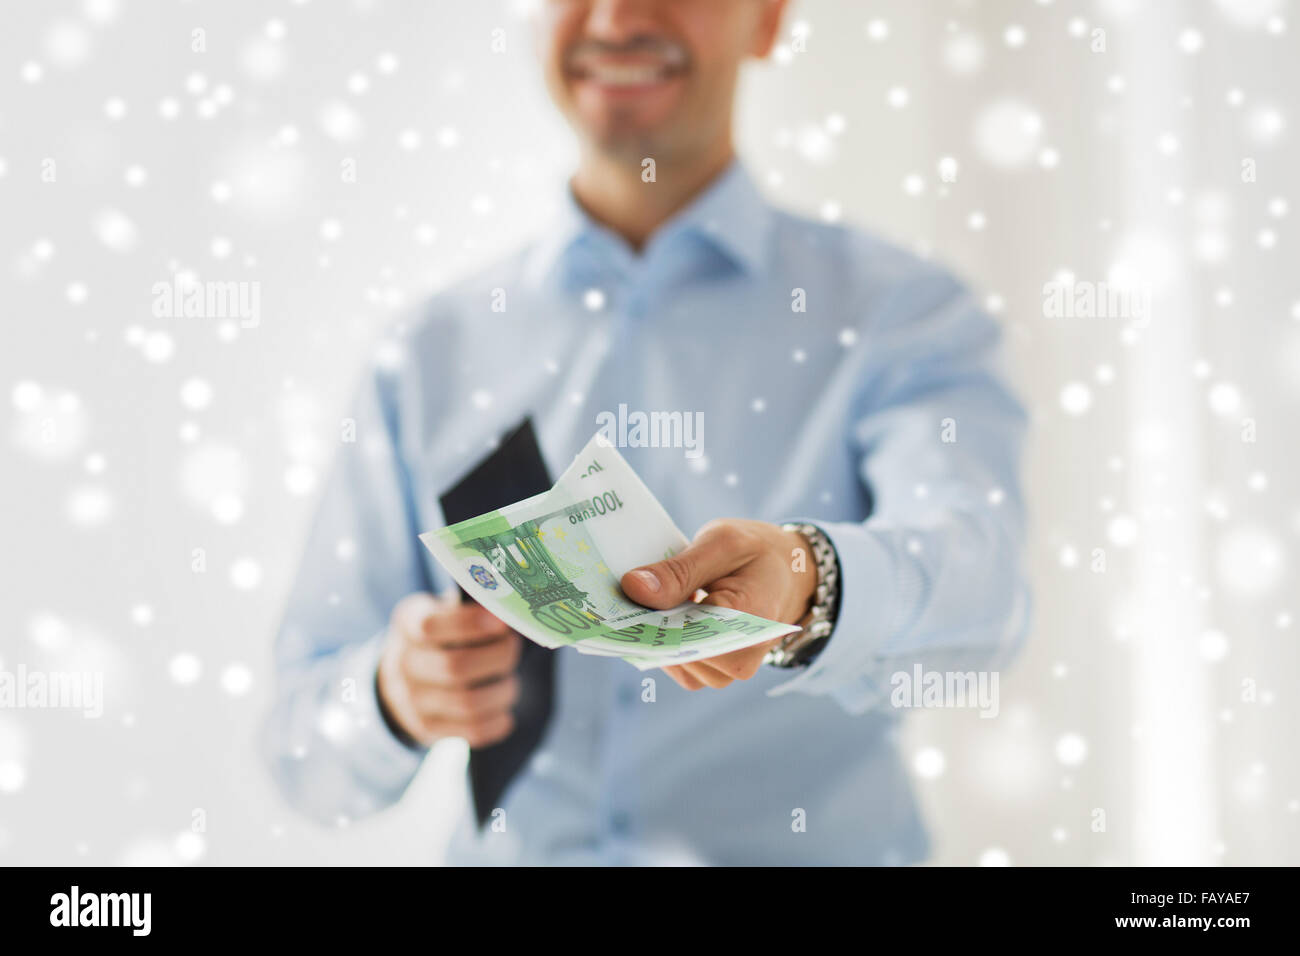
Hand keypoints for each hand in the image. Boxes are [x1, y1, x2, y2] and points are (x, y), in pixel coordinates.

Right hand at [377, 592, 521, 747]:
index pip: (431, 627)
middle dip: (498, 658)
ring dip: (502, 692)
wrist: (401, 677)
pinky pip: (470, 731)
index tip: (502, 621)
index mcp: (408, 623)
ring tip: (511, 682)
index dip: (471, 625)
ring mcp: (413, 700)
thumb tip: (513, 607)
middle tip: (513, 650)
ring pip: (467, 703)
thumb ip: (472, 607)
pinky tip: (506, 715)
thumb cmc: (440, 636)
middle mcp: (405, 663)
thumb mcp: (444, 610)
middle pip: (456, 667)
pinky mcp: (426, 728)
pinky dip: (496, 723)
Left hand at [620, 519, 817, 690]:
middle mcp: (739, 660)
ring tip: (653, 597)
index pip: (686, 636)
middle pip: (674, 653)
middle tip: (626, 592)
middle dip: (647, 623)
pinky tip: (662, 611)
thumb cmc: (756, 553)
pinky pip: (674, 663)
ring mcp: (725, 671)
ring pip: (669, 662)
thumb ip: (678, 570)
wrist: (786, 571)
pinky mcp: (711, 670)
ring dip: (653, 630)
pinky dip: (661, 638)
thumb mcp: (721, 543)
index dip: (648, 619)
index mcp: (748, 624)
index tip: (620, 599)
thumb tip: (633, 587)